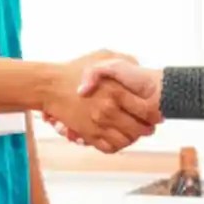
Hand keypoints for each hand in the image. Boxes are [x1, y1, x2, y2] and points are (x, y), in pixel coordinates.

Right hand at [43, 54, 160, 153]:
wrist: (49, 86)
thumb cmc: (73, 70)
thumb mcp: (102, 56)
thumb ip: (124, 60)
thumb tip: (140, 67)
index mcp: (116, 91)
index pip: (147, 111)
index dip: (154, 113)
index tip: (154, 112)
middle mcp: (109, 110)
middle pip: (141, 129)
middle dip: (146, 128)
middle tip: (146, 125)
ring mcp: (98, 124)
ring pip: (127, 140)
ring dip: (132, 138)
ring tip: (132, 131)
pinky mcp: (89, 134)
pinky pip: (110, 147)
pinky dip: (117, 145)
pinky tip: (117, 137)